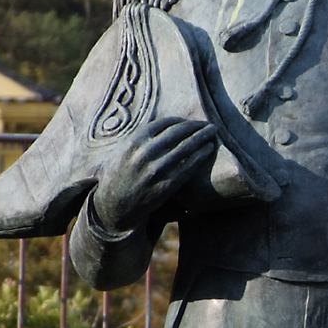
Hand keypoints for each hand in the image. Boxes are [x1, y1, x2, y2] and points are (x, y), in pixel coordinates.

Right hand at [89, 117, 216, 233]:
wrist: (114, 206)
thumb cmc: (120, 175)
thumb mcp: (123, 150)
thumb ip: (141, 137)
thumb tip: (164, 122)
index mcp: (134, 141)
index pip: (165, 123)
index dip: (182, 121)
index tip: (191, 121)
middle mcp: (144, 153)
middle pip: (178, 132)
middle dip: (196, 126)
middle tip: (209, 124)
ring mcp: (156, 170)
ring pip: (185, 148)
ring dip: (202, 138)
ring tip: (213, 133)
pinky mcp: (165, 186)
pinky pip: (188, 167)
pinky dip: (200, 156)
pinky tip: (208, 150)